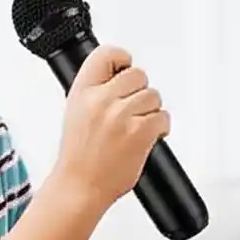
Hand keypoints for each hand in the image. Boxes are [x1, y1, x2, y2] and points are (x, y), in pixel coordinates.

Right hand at [52, 45, 169, 209]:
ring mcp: (121, 116)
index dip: (122, 59)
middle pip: (138, 74)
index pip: (106, 54)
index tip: (125, 67)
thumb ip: (97, 90)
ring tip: (137, 126)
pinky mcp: (140, 133)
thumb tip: (119, 74)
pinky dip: (161, 127)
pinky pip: (163, 117)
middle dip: (140, 90)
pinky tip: (149, 136)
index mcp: (83, 92)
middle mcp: (101, 100)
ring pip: (154, 96)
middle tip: (133, 107)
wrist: (80, 186)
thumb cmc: (79, 155)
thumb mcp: (76, 111)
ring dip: (151, 111)